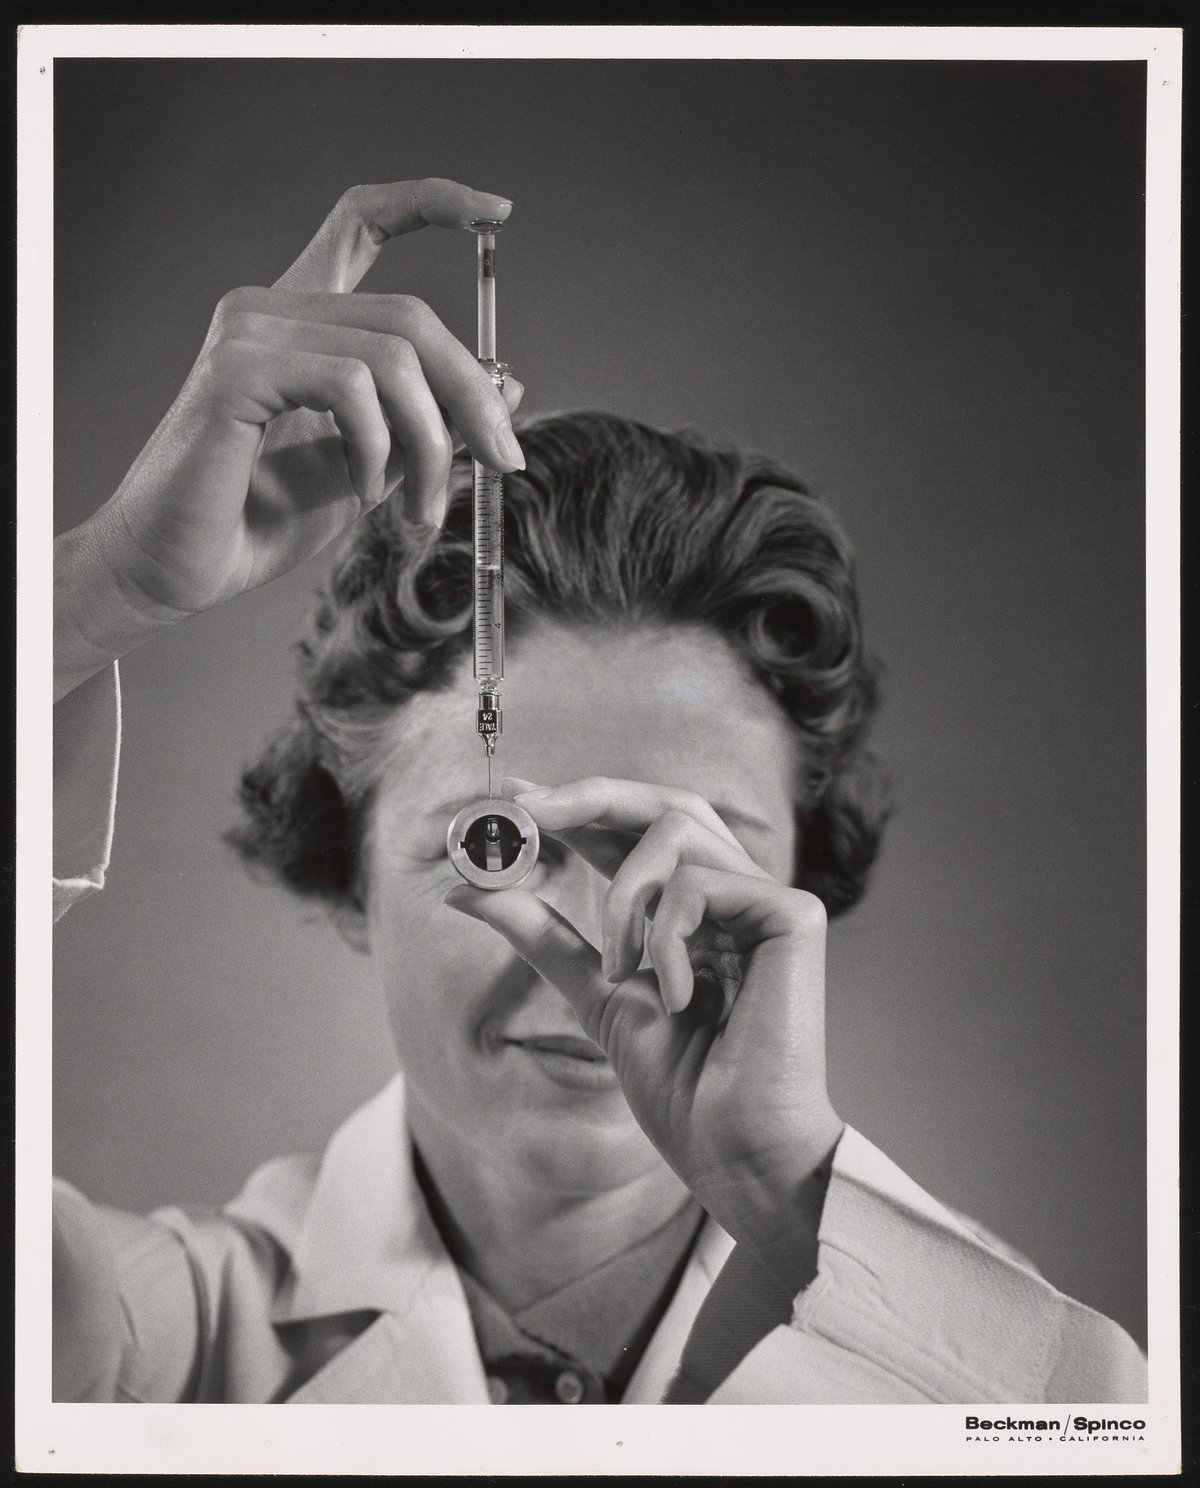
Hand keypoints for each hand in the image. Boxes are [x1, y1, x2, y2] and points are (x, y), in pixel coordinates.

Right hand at [55, 178, 523, 698]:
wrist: (178, 569)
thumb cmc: (260, 519)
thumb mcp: (374, 467)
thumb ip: (427, 421)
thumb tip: (507, 382)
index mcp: (301, 321)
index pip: (363, 222)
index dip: (432, 202)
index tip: (499, 211)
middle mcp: (270, 309)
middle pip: (411, 315)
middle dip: (474, 395)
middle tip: (505, 461)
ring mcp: (249, 333)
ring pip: (393, 358)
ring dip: (432, 442)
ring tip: (422, 508)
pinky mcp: (235, 370)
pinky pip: (350, 387)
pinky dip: (378, 447)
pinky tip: (363, 492)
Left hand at [443, 776, 845, 1297]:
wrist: (734, 1149)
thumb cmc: (683, 1086)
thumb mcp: (594, 993)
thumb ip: (541, 934)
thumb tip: (466, 887)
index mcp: (700, 911)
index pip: (640, 832)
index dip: (580, 805)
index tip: (513, 797)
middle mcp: (738, 894)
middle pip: (669, 800)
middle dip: (591, 797)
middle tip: (526, 809)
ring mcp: (769, 900)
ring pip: (677, 828)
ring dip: (623, 895)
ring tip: (618, 968)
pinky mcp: (793, 914)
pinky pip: (700, 882)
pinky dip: (666, 936)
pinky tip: (676, 995)